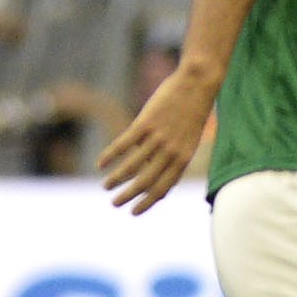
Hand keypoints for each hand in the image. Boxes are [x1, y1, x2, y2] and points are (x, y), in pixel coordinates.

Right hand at [99, 68, 215, 214]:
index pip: (163, 188)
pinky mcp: (145, 123)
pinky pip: (124, 144)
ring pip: (132, 165)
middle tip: (114, 204)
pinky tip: (100, 164)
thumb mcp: (187, 139)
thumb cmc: (191, 112)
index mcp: (183, 158)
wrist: (197, 84)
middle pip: (146, 182)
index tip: (134, 212)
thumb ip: (169, 155)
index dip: (147, 202)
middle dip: (128, 196)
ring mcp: (158, 137)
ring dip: (116, 179)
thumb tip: (148, 169)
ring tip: (105, 186)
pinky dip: (110, 155)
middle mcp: (171, 152)